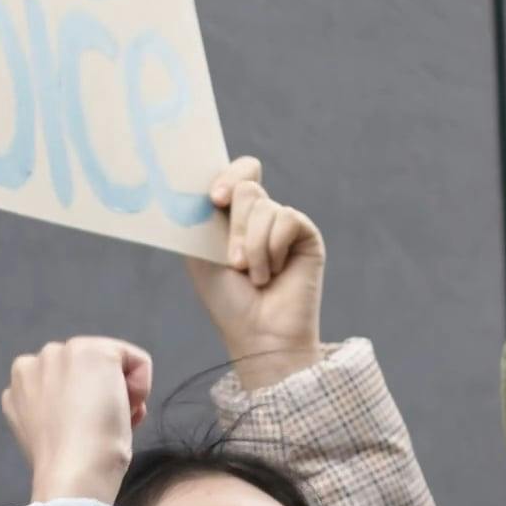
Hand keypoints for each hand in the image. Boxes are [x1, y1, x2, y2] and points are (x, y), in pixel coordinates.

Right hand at [4, 336, 151, 505]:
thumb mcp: (48, 432)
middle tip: (101, 426)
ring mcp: (62, 352)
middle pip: (83, 370)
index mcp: (20, 386)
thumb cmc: (62, 465)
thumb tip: (86, 406)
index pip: (63, 384)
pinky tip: (127, 409)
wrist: (72, 472)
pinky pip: (136, 360)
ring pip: (108, 363)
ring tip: (113, 420)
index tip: (84, 432)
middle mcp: (34, 362)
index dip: (81, 407)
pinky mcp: (93, 350)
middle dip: (97, 392)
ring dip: (117, 389)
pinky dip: (141, 384)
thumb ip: (56, 410)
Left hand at [180, 156, 325, 390]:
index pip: (237, 171)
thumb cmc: (227, 299)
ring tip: (256, 277)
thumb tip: (201, 185)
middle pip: (247, 185)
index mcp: (234, 215)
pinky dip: (273, 248)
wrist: (257, 333)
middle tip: (233, 262)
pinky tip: (275, 272)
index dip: (227, 176)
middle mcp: (260, 215)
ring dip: (252, 247)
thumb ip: (199, 216)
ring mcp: (284, 224)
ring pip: (264, 206)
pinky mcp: (306, 234)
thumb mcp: (200, 253)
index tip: (215, 200)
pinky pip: (287, 219)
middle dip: (235, 227)